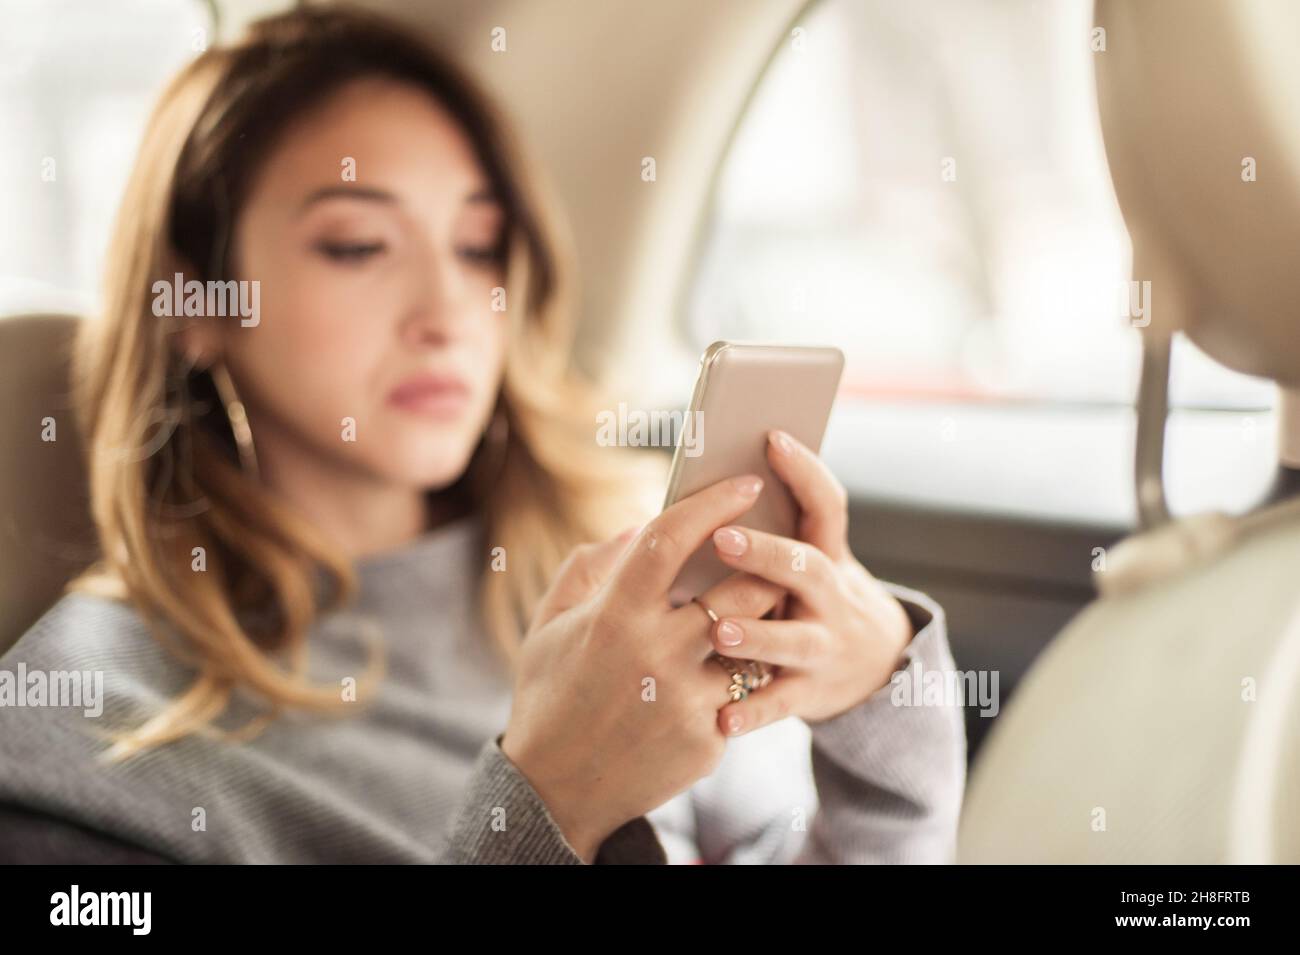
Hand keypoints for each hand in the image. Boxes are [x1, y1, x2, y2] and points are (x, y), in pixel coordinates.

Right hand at [500, 474, 784, 860]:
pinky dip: (742, 672)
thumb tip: (638, 526)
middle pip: (739, 586)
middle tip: (776, 546)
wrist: (556, 788)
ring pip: (756, 640)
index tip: (747, 482)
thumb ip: (590, 565)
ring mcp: (686, 698)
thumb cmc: (551, 693)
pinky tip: (736, 664)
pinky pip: (744, 691)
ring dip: (764, 616)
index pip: (670, 538)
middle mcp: (654, 652)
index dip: (713, 503)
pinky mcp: (707, 738)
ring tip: (763, 602)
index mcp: (613, 614)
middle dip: (766, 560)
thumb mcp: (550, 623)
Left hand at [703, 429, 913, 735]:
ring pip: (794, 640)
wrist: (875, 667)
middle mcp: (830, 596)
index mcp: (824, 553)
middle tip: (722, 537)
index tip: (771, 436)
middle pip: (806, 568)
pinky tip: (721, 720)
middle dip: (766, 553)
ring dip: (758, 635)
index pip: (825, 503)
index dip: (804, 469)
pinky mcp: (810, 692)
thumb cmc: (807, 596)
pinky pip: (780, 704)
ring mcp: (824, 646)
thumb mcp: (805, 558)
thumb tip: (700, 488)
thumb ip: (766, 529)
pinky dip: (751, 713)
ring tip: (721, 632)